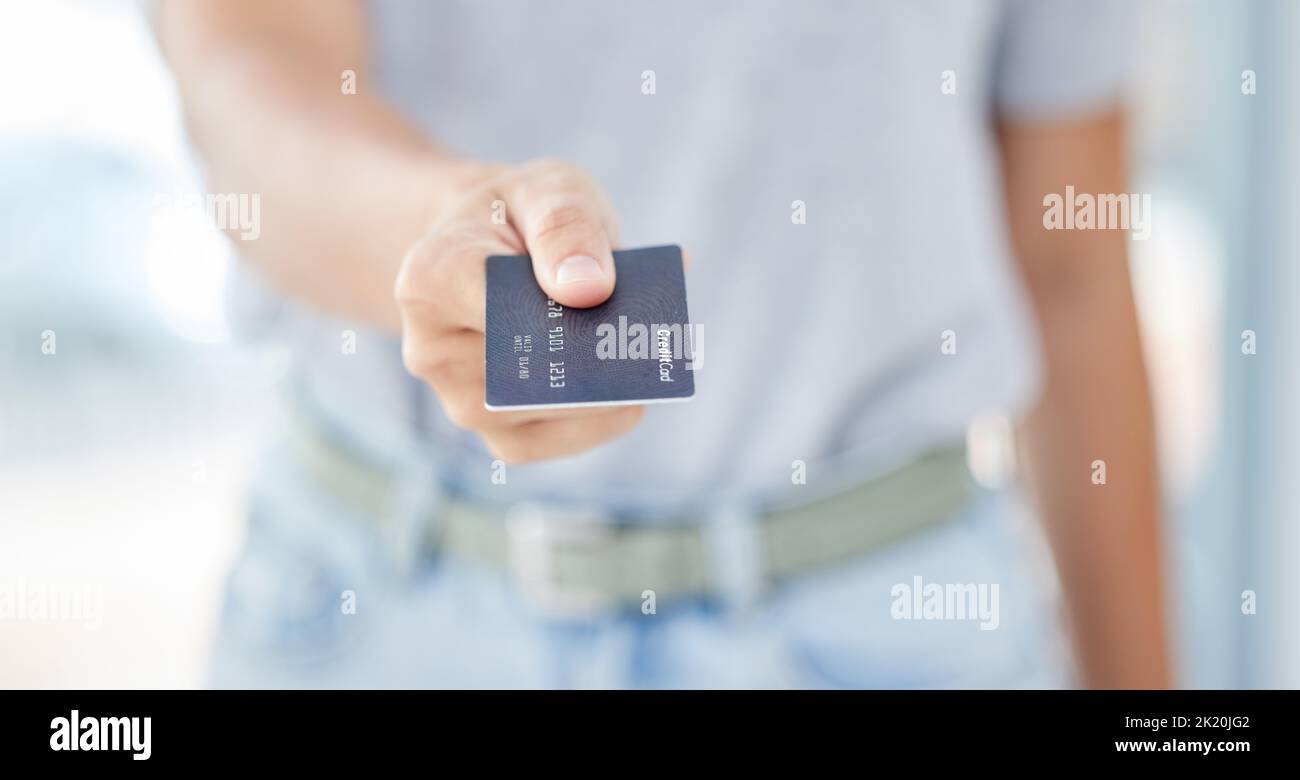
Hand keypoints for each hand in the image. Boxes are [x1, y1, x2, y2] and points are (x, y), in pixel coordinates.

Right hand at [395, 158, 644, 462]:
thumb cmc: (521, 218)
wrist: (490, 252)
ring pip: (549, 411)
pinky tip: (635, 388)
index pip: (494, 304)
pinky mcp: (500, 435)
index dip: (555, 305)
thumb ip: (565, 224)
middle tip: (652, 334)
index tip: (603, 289)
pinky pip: (561, 439)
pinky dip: (608, 414)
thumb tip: (588, 287)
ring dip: (611, 386)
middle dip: (597, 353)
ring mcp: (462, 401)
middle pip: (528, 368)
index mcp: (430, 279)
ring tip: (649, 350)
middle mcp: (432, 351)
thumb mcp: (545, 189)